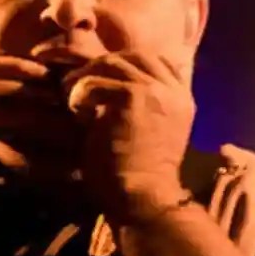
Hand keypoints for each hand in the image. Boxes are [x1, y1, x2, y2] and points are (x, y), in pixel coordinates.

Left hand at [63, 52, 195, 223]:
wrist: (143, 199)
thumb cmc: (138, 178)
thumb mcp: (148, 135)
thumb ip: (139, 107)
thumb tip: (106, 85)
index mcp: (181, 101)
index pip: (158, 61)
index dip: (127, 64)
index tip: (104, 78)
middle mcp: (174, 91)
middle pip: (136, 55)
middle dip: (105, 65)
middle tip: (81, 82)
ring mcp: (156, 91)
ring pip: (113, 63)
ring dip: (87, 77)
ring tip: (73, 98)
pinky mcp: (134, 96)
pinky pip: (97, 80)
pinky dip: (80, 93)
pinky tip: (77, 112)